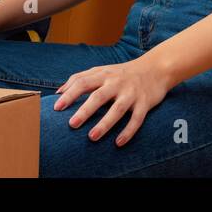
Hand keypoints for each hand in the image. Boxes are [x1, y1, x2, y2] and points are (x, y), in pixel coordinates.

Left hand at [52, 58, 174, 147]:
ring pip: (116, 109)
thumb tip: (58, 92)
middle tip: (71, 124)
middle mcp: (116, 83)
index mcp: (103, 75)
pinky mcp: (144, 103)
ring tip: (92, 137)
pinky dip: (128, 131)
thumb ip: (80, 78)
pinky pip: (136, 119)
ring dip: (104, 124)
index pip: (82, 82)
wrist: (155, 69)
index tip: (56, 108)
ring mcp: (131, 93)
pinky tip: (118, 142)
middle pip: (98, 96)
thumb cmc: (122, 73)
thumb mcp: (101, 70)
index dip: (69, 94)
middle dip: (84, 111)